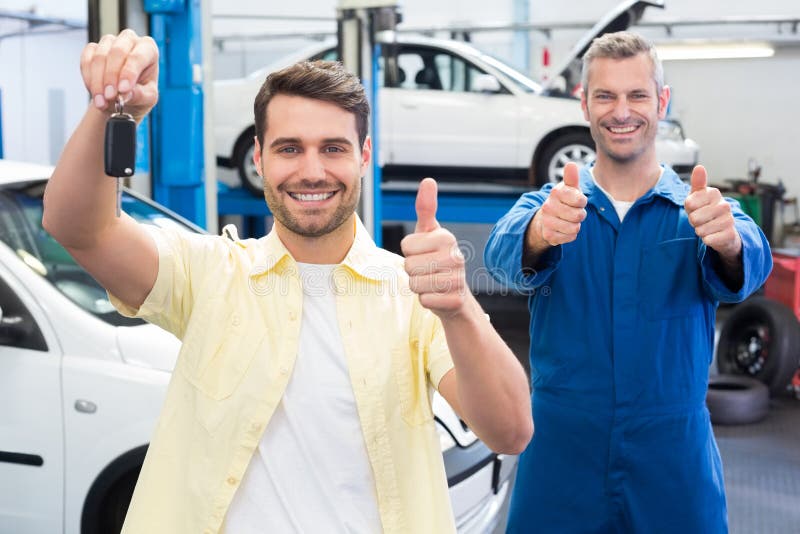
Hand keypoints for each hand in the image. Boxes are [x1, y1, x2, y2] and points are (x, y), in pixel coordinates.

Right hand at [80, 29, 158, 121]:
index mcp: (148, 48)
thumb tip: (126, 93)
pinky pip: (86, 60)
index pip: (138, 56)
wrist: (122, 99)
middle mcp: (129, 40)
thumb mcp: (148, 99)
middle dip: (111, 77)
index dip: (129, 73)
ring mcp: (109, 42)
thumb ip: (140, 95)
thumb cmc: (140, 93)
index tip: (123, 90)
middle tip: (109, 97)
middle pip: (117, 52)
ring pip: (99, 57)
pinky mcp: (92, 48)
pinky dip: (89, 79)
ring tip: (102, 102)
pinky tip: (95, 93)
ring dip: (98, 82)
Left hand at [401, 178, 466, 317]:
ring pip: (415, 284)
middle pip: (409, 265)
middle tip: (428, 271)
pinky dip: (427, 300)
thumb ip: (426, 208)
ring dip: (419, 286)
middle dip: (413, 271)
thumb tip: (428, 180)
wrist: (455, 294)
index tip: (424, 253)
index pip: (406, 245)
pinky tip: (438, 295)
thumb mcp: (429, 233)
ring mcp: (458, 279)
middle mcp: (456, 256)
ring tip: (432, 282)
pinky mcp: (455, 300)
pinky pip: (424, 300)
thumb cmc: (437, 259)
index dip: (410, 252)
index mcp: (447, 237)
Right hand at [533, 162, 587, 246]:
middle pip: (579, 216)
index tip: (578, 201)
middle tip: (573, 212)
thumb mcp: (569, 188)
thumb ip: (571, 178)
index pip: (580, 200)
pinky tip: (564, 229)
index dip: (582, 202)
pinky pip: (570, 237)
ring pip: (575, 228)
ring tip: (569, 220)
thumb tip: (571, 164)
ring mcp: (547, 221)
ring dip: (576, 225)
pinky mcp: (548, 235)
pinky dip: (570, 235)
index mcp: (555, 192)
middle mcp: (548, 206)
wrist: (546, 218)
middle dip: (580, 215)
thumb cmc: (564, 200)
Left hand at [684, 165, 741, 259]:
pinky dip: (707, 240)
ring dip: (700, 231)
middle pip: (694, 218)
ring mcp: (729, 220)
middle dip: (694, 222)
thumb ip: (697, 183)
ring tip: (708, 227)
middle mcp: (724, 205)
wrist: (724, 230)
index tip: (696, 208)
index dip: (688, 209)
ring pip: (700, 230)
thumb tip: (699, 167)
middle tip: (702, 219)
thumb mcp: (698, 196)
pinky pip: (708, 240)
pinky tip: (714, 235)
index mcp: (714, 193)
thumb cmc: (706, 210)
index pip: (688, 203)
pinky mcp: (730, 234)